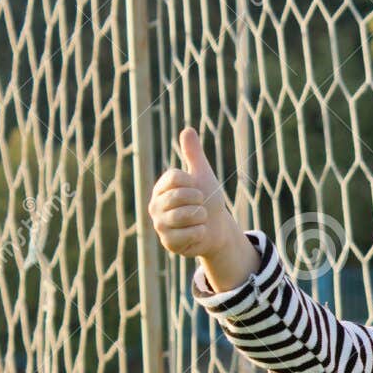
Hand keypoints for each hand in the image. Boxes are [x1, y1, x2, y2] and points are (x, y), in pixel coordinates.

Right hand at [148, 128, 242, 262]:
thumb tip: (187, 129)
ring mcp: (160, 225)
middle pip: (180, 196)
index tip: (197, 189)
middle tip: (200, 206)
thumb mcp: (203, 175)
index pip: (176, 178)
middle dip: (199, 201)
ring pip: (184, 215)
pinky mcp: (169, 243)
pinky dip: (201, 233)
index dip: (193, 183)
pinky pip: (190, 234)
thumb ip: (193, 154)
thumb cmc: (208, 200)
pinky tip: (198, 233)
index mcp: (161, 187)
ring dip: (201, 217)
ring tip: (200, 219)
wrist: (218, 228)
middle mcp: (155, 205)